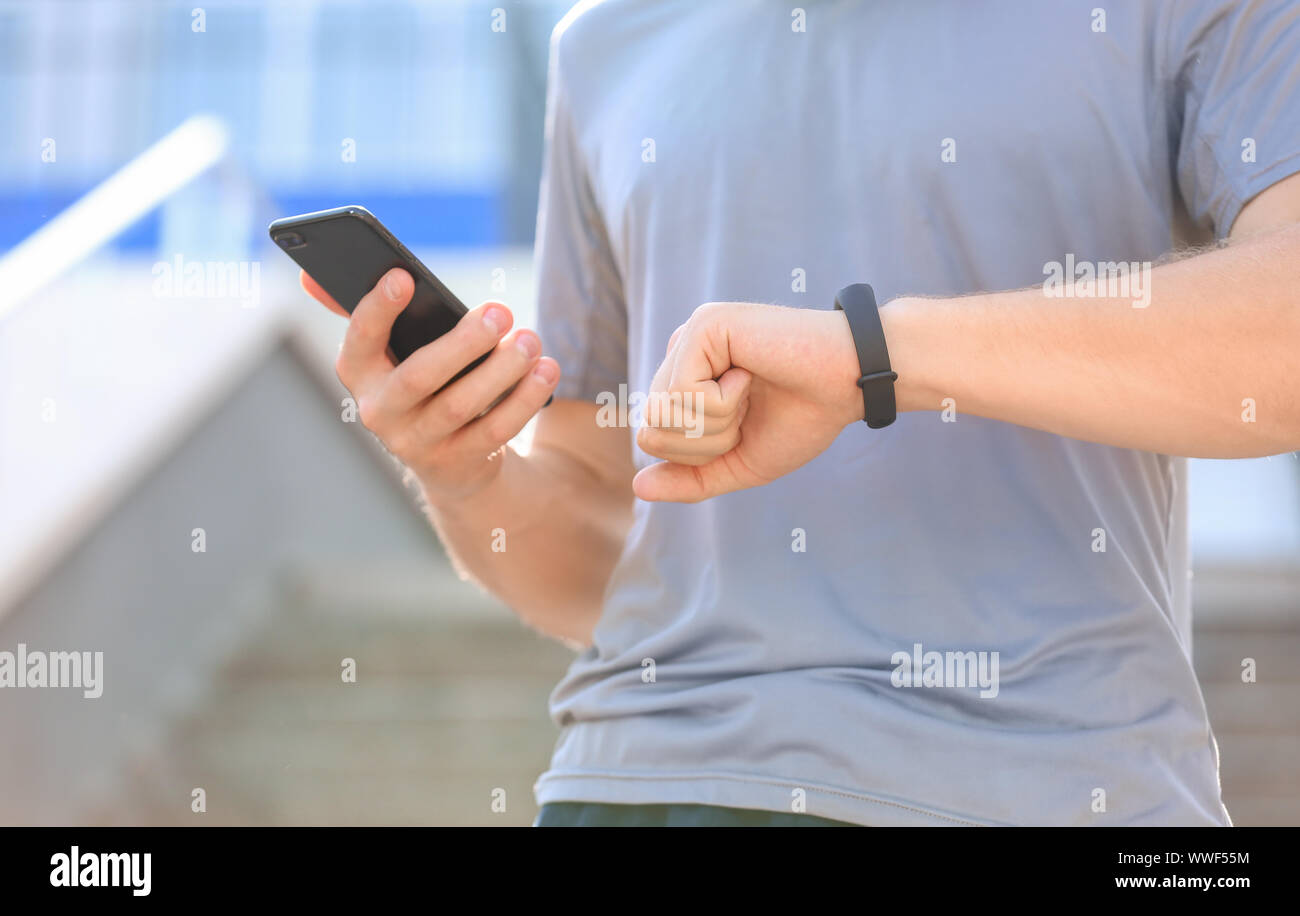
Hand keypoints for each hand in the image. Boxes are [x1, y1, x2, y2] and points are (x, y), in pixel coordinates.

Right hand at [300, 268, 559, 502]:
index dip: (377, 310)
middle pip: (419, 377)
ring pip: (462, 405)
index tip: (404, 277)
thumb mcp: (394, 352)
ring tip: (531, 339)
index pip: (359, 340)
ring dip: (502, 369)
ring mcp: (418, 443)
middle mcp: (380, 413)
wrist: (448, 460)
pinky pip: (496, 430)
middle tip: (501, 310)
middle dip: (462, 342)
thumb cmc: (422, 383)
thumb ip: (367, 314)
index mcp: (359, 373)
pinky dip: (524, 398)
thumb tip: (311, 277)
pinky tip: (546, 370)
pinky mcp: (458, 463)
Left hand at [633, 301, 864, 501]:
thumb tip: (639, 487)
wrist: (849, 385)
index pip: (652, 436)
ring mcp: (689, 336)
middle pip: (650, 427)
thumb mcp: (740, 463)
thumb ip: (691, 478)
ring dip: (715, 422)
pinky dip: (723, 402)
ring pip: (661, 412)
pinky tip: (750, 374)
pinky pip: (683, 392)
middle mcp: (681, 354)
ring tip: (750, 391)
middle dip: (703, 442)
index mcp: (685, 380)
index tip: (742, 426)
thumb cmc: (803, 417)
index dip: (697, 452)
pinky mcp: (703, 325)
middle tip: (747, 412)